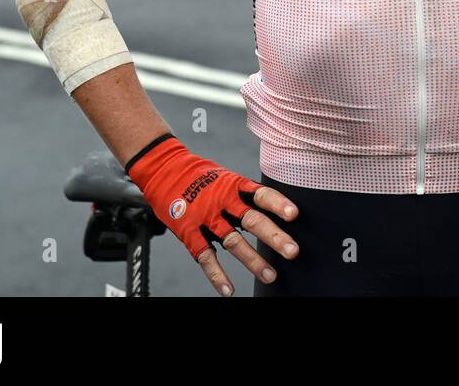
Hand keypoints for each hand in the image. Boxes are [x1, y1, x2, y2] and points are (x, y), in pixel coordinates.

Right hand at [125, 134, 298, 295]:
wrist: (164, 169)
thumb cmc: (199, 175)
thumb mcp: (226, 177)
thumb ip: (246, 194)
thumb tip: (273, 207)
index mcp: (235, 186)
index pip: (261, 194)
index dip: (278, 204)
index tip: (294, 215)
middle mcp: (223, 202)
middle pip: (252, 220)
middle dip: (274, 237)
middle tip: (292, 251)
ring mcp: (206, 218)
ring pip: (233, 242)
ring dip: (253, 260)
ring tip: (269, 274)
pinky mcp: (189, 232)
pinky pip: (205, 256)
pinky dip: (216, 275)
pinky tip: (228, 289)